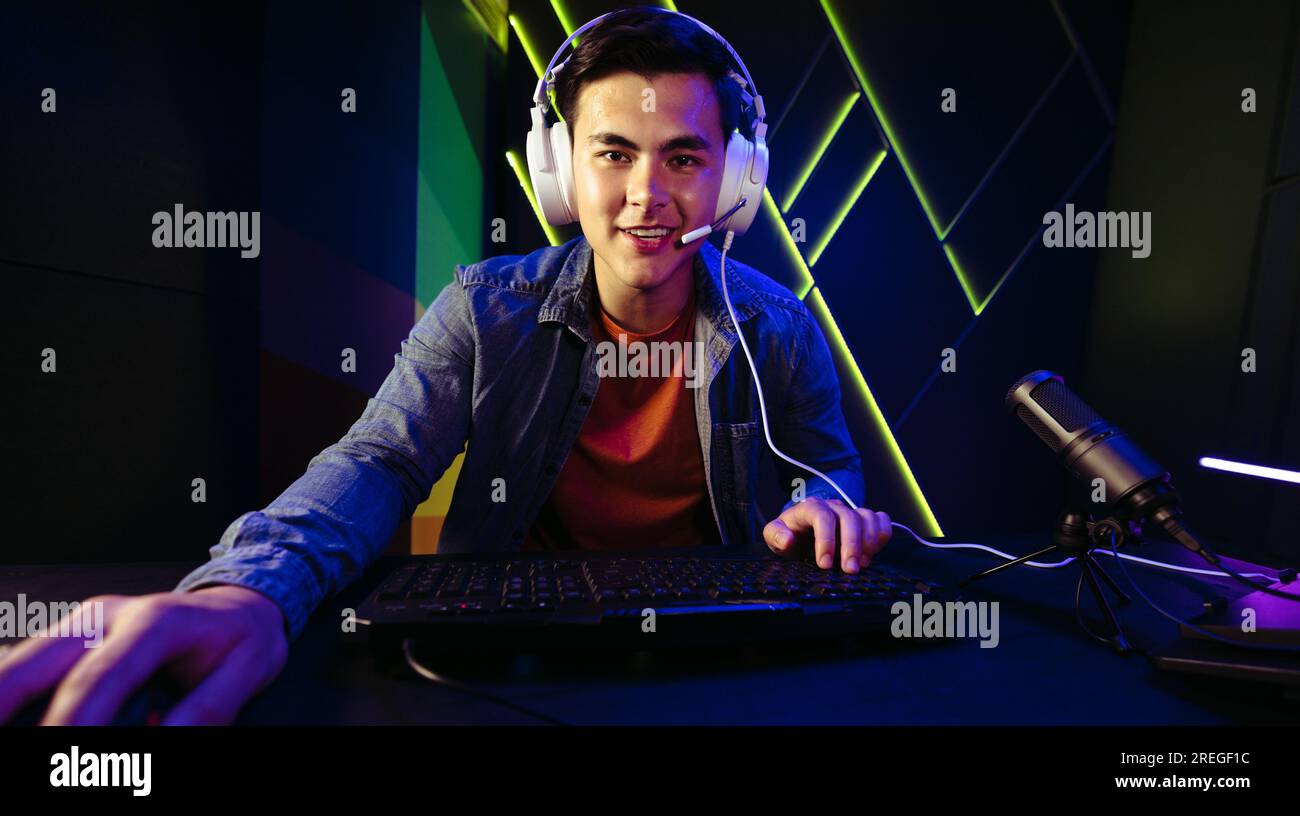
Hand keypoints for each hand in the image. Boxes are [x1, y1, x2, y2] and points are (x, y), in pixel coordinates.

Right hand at [0, 584, 287, 724]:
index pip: (101, 677)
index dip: (74, 720)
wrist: (239, 602)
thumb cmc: (242, 639)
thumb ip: (207, 709)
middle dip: (4, 703)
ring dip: (3, 698)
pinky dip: (14, 694)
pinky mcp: (72, 635)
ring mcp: (84, 622)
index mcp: (156, 622)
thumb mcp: (248, 670)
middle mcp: (109, 615)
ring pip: (21, 661)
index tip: (67, 760)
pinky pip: (30, 666)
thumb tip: (164, 740)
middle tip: (4, 743)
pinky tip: (17, 717)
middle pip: (35, 661)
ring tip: (5, 727)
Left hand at [763, 498, 891, 572]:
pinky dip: (882, 534)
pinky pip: (881, 519)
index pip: (822, 516)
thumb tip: (788, 540)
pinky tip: (872, 553)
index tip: (824, 564)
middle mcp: (833, 507)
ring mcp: (850, 512)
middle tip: (849, 570)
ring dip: (869, 542)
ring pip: (868, 517)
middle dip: (851, 546)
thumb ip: (775, 536)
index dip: (826, 540)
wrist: (802, 534)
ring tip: (861, 564)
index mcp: (809, 508)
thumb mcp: (773, 536)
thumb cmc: (789, 535)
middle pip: (849, 518)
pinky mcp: (864, 520)